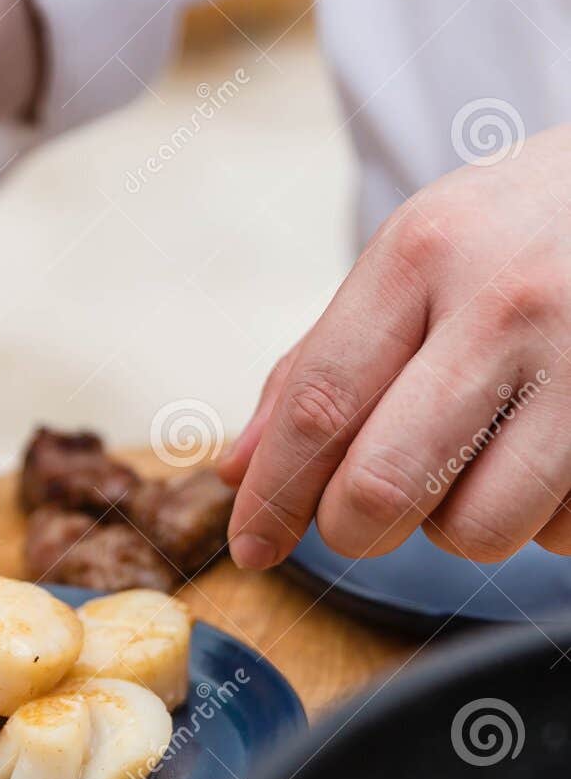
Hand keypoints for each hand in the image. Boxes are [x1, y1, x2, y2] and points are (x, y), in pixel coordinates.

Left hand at [220, 126, 570, 565]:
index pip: (318, 404)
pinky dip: (540, 520)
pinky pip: (560, 533)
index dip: (273, 495)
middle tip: (364, 514)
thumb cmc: (523, 232)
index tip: (252, 547)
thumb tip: (239, 468)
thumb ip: (322, 361)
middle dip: (354, 529)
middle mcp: (505, 303)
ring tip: (477, 460)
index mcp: (425, 252)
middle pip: (383, 487)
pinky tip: (549, 455)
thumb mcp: (419, 254)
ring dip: (456, 525)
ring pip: (475, 529)